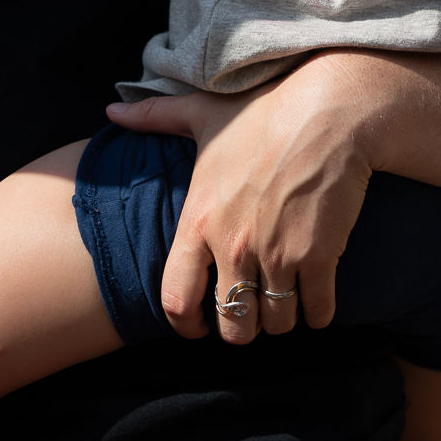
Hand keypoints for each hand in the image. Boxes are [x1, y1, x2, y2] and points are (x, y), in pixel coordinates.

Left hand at [106, 59, 372, 342]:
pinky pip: (318, 312)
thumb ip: (154, 118)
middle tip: (250, 315)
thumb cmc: (263, 112)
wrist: (328, 111)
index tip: (198, 327)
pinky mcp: (318, 256)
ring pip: (277, 323)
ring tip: (284, 301)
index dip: (185, 325)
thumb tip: (111, 111)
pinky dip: (318, 313)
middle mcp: (233, 246)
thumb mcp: (201, 113)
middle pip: (233, 326)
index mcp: (199, 221)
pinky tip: (317, 299)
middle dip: (241, 329)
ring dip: (281, 320)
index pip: (176, 299)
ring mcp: (277, 255)